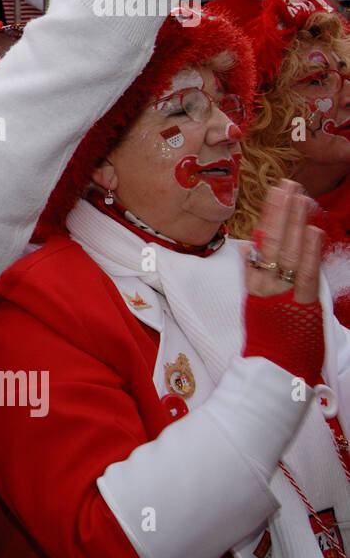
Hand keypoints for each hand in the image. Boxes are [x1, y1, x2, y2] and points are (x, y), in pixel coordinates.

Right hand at [242, 180, 324, 383]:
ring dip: (294, 224)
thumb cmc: (267, 341)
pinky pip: (303, 274)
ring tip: (300, 198)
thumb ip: (251, 275)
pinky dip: (307, 252)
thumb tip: (246, 249)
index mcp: (255, 285)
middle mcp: (266, 286)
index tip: (275, 193)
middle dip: (281, 212)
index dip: (269, 217)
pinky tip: (311, 231)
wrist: (273, 373)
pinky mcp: (299, 306)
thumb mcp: (254, 306)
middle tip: (287, 184)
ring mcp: (282, 295)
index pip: (261, 243)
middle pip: (272, 242)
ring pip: (287, 253)